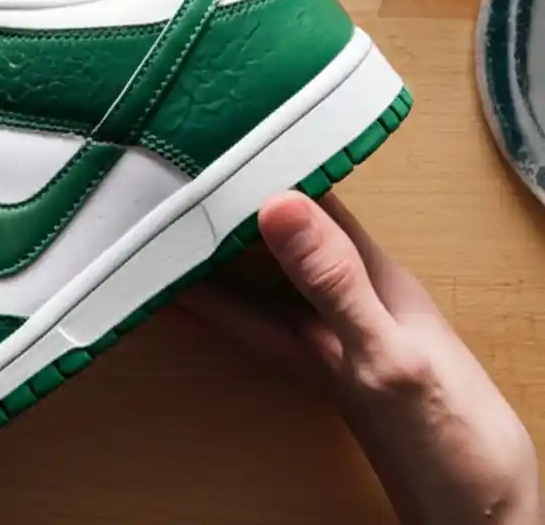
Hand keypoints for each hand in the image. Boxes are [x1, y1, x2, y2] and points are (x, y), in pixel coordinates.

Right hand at [181, 192, 540, 524]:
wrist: (474, 511)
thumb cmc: (451, 435)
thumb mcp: (384, 352)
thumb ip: (334, 282)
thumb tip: (281, 205)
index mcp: (376, 275)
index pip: (315, 202)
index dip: (266, 169)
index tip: (210, 147)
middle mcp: (354, 294)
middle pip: (282, 238)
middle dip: (229, 212)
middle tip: (164, 193)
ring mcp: (337, 332)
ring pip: (264, 282)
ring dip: (218, 262)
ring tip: (160, 240)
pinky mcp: (325, 370)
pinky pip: (261, 328)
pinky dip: (223, 314)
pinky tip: (193, 305)